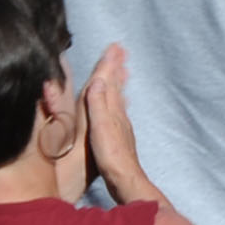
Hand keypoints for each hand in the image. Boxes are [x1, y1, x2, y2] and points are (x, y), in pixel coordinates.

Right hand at [83, 44, 158, 205]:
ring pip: (118, 99)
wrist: (125, 179)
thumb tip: (99, 79)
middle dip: (117, 69)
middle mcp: (119, 115)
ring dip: (118, 83)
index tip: (114, 46)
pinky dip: (116, 102)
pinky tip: (117, 107)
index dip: (109, 64)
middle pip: (116, 87)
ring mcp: (120, 126)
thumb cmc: (112, 156)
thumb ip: (99, 105)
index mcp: (113, 110)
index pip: (110, 82)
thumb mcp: (101, 128)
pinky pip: (116, 112)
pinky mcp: (119, 138)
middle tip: (121, 52)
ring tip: (122, 72)